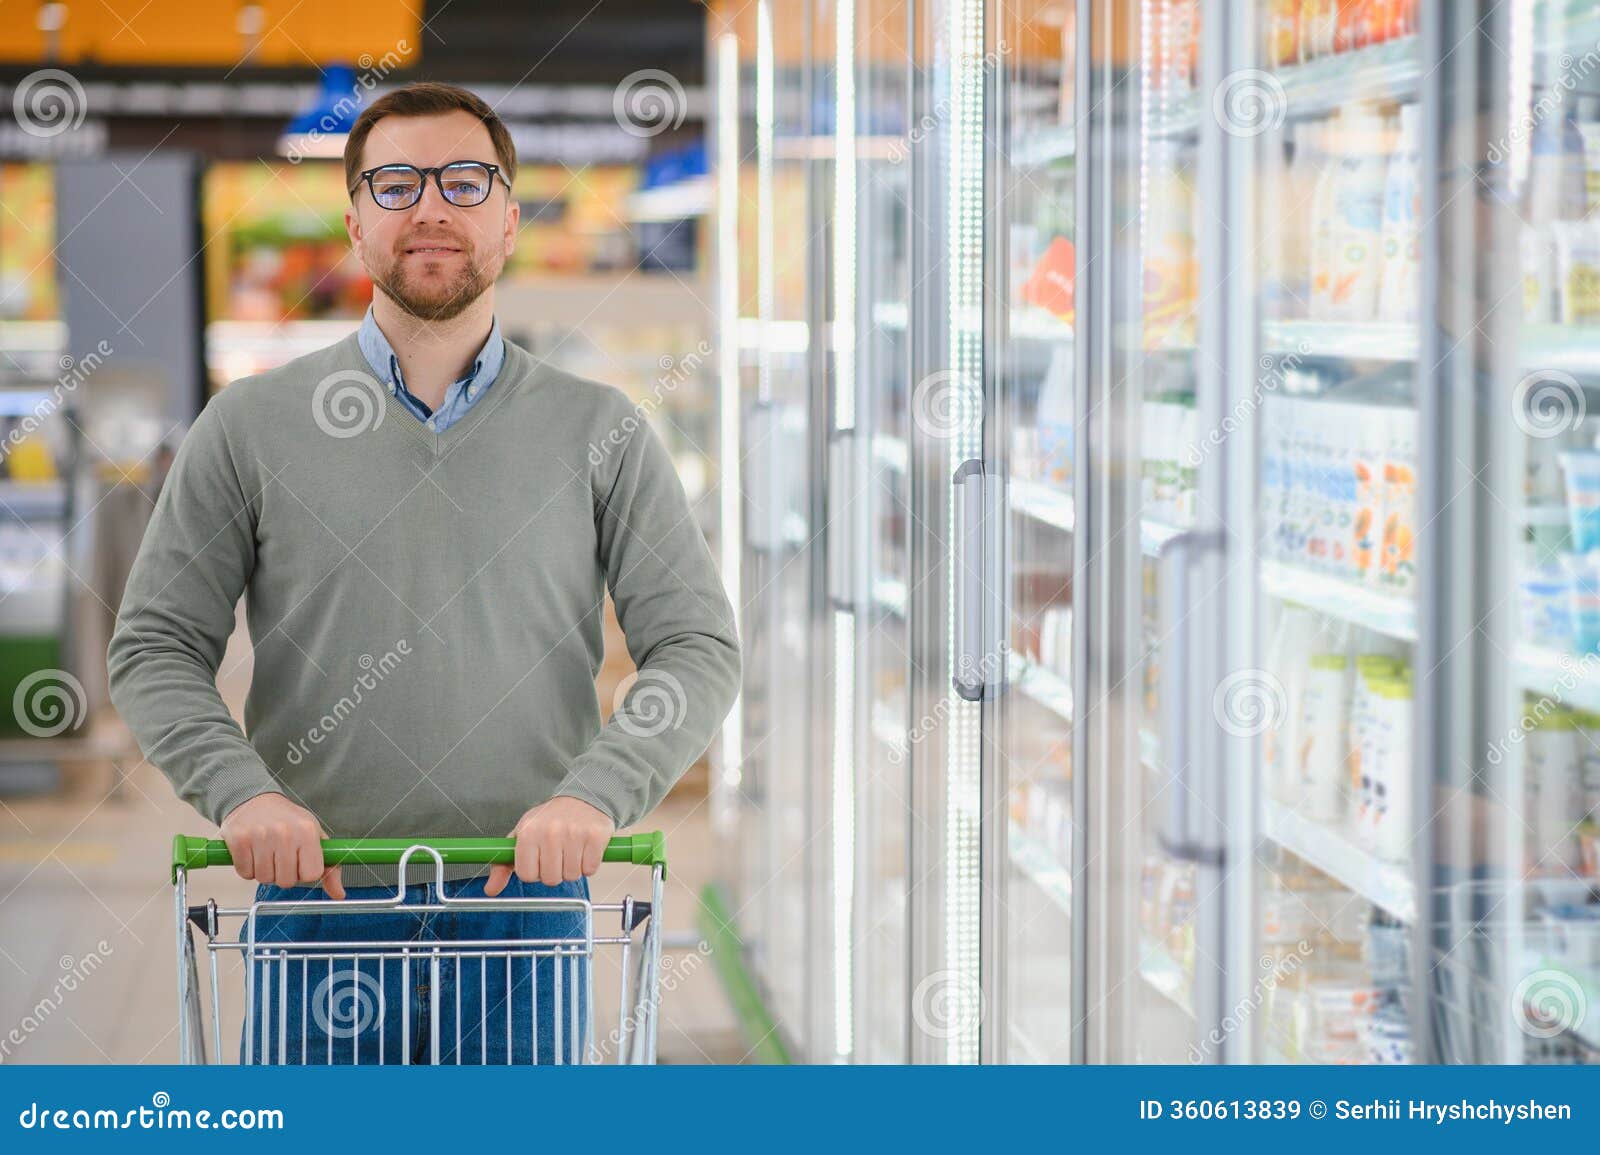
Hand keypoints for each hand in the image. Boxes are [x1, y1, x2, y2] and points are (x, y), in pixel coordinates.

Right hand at [219, 792, 344, 897]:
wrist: (255, 799)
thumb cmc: (287, 820)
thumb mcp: (314, 837)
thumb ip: (329, 866)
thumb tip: (338, 894)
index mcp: (308, 831)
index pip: (312, 874)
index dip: (304, 874)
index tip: (299, 863)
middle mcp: (285, 832)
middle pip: (286, 881)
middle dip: (283, 874)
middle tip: (280, 858)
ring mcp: (260, 836)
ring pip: (264, 879)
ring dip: (265, 872)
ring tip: (266, 853)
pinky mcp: (239, 840)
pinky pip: (245, 873)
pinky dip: (247, 868)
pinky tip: (252, 852)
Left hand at [484, 796, 614, 894]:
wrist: (582, 797)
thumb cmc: (549, 819)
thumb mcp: (522, 836)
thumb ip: (504, 865)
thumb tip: (491, 890)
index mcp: (528, 832)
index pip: (527, 875)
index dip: (535, 872)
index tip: (540, 860)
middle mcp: (550, 832)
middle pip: (550, 878)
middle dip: (555, 872)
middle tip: (559, 855)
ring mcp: (574, 833)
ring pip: (571, 875)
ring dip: (573, 869)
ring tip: (572, 850)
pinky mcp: (595, 836)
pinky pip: (590, 869)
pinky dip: (589, 864)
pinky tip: (585, 849)